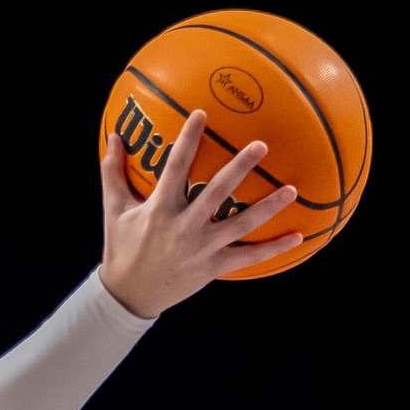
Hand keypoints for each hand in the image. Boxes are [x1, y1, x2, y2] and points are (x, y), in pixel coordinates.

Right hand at [97, 111, 301, 317]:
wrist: (129, 295)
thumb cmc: (122, 248)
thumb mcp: (114, 209)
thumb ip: (112, 172)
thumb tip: (112, 136)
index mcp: (160, 209)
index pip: (175, 167)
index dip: (188, 139)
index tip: (202, 114)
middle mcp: (184, 228)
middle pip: (217, 192)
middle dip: (240, 168)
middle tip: (261, 145)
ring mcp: (202, 249)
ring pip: (241, 226)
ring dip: (268, 208)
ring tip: (292, 190)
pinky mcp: (213, 268)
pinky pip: (248, 258)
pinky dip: (273, 249)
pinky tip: (297, 237)